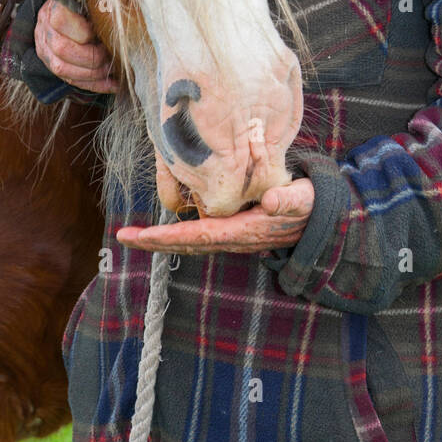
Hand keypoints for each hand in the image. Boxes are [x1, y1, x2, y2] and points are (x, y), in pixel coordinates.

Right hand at [34, 0, 119, 93]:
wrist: (75, 3)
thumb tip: (118, 9)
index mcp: (56, 5)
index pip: (62, 20)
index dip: (84, 32)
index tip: (103, 32)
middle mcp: (45, 26)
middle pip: (62, 49)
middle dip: (92, 58)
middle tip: (112, 55)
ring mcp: (44, 46)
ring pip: (62, 68)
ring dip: (92, 74)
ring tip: (114, 70)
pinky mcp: (51, 61)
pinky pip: (69, 79)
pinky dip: (93, 84)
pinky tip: (112, 84)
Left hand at [116, 176, 314, 254]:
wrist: (319, 218)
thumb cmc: (309, 205)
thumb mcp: (303, 199)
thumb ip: (289, 199)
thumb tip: (271, 198)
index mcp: (243, 232)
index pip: (199, 235)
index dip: (169, 235)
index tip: (143, 235)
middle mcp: (232, 239)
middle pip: (185, 243)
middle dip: (153, 241)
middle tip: (122, 236)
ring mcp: (230, 237)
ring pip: (187, 240)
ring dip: (159, 238)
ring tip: (131, 235)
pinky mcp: (230, 230)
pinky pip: (196, 234)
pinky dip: (174, 232)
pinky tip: (158, 228)